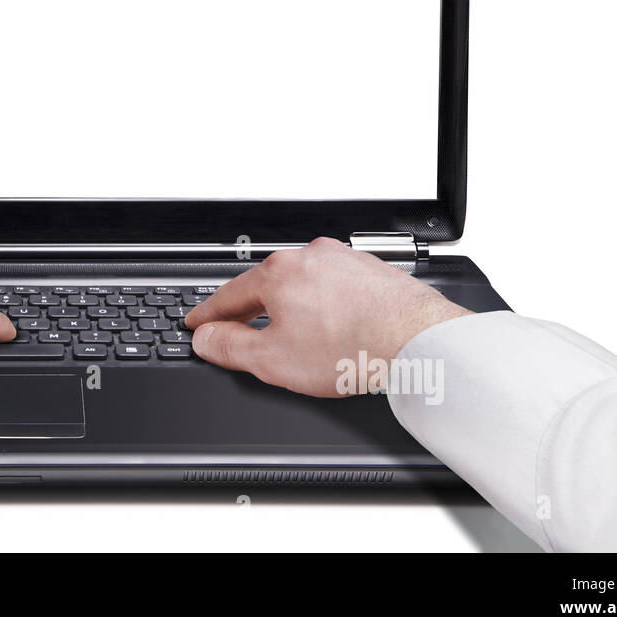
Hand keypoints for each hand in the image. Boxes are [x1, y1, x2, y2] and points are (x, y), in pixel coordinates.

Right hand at [185, 237, 471, 396]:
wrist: (417, 342)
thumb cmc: (353, 348)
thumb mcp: (272, 360)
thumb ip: (230, 347)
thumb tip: (207, 338)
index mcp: (278, 273)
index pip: (229, 295)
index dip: (209, 315)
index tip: (199, 323)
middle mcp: (309, 256)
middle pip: (267, 286)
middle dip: (252, 310)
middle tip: (240, 333)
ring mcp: (343, 260)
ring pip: (304, 285)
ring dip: (293, 308)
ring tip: (297, 340)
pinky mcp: (372, 270)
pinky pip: (335, 287)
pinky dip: (326, 306)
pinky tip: (334, 330)